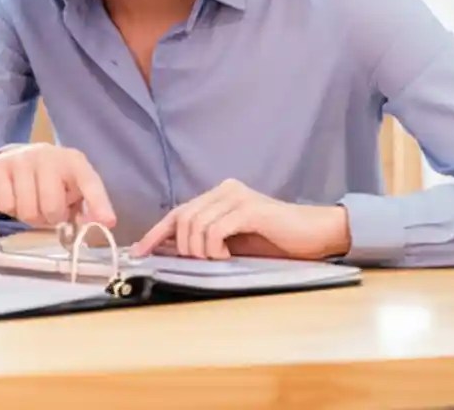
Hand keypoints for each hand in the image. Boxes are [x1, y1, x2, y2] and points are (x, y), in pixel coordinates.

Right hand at [0, 144, 115, 227]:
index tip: (108, 222)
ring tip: (31, 203)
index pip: (90, 182)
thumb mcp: (69, 188)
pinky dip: (10, 210)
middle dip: (50, 217)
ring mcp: (22, 160)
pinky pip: (7, 206)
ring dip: (30, 216)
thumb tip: (96, 226)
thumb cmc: (48, 181)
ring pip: (29, 211)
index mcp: (74, 161)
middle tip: (47, 209)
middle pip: (53, 207)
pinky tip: (13, 196)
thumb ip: (84, 208)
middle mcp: (49, 156)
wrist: (9, 161)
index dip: (99, 203)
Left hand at [131, 179, 350, 260]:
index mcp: (218, 195)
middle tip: (199, 262)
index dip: (156, 233)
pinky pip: (215, 229)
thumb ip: (206, 239)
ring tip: (217, 259)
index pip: (178, 212)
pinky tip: (226, 256)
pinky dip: (214, 247)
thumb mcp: (233, 241)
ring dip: (200, 250)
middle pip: (183, 218)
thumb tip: (172, 250)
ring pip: (195, 224)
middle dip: (183, 247)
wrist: (314, 234)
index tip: (139, 252)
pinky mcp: (250, 209)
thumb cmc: (275, 240)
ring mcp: (237, 197)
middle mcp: (225, 190)